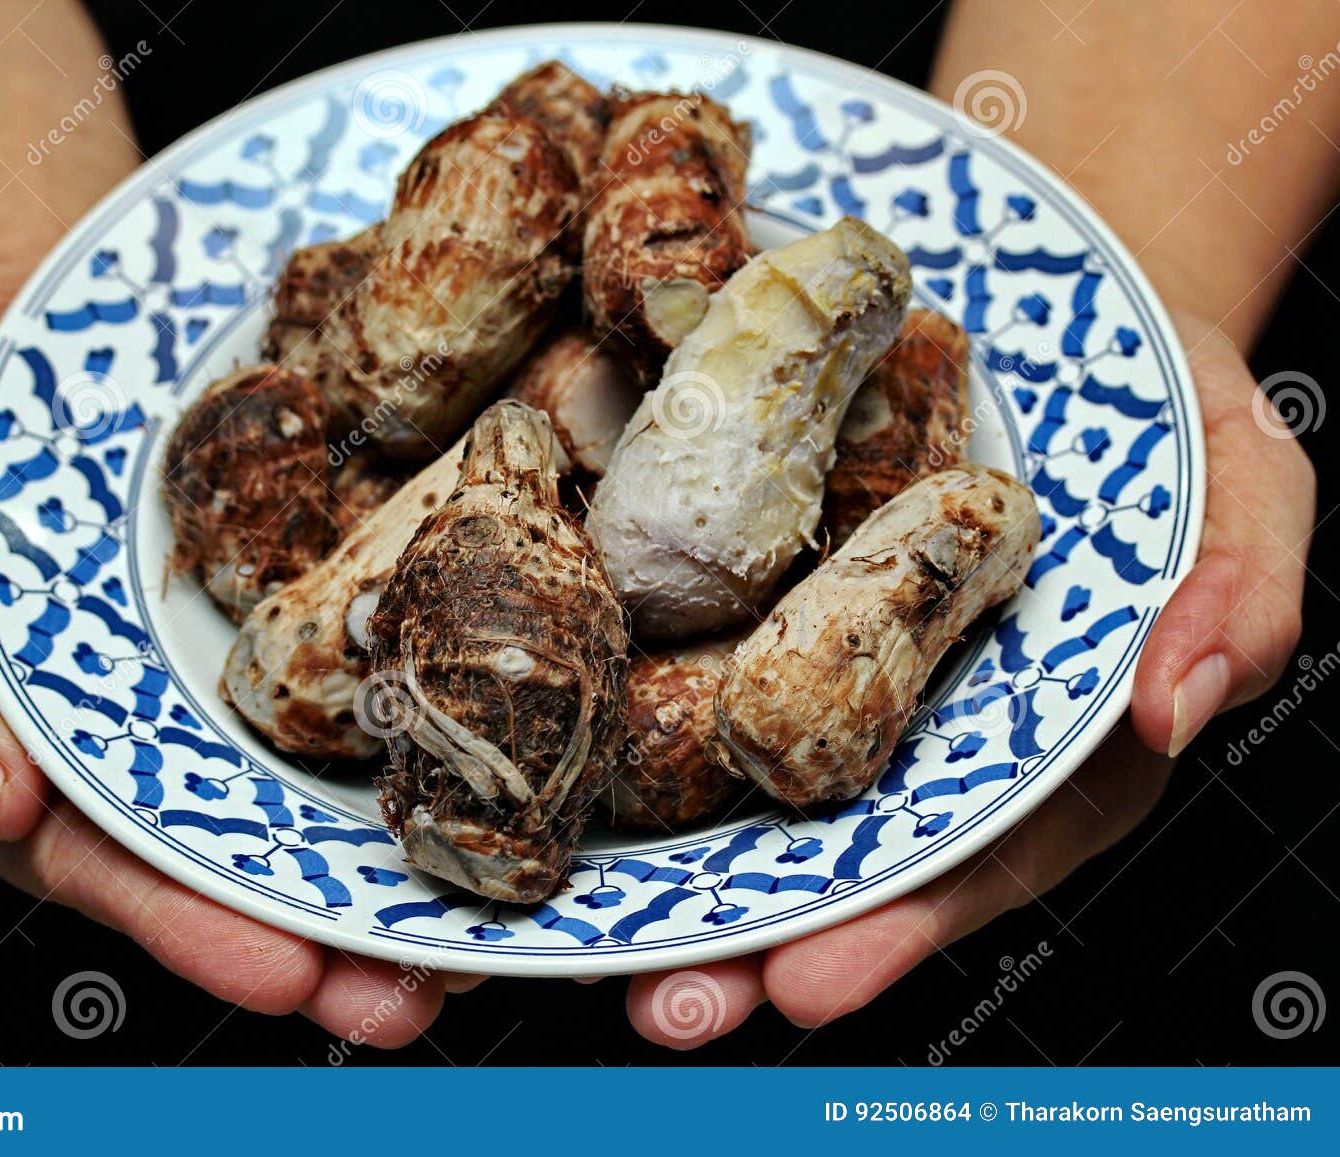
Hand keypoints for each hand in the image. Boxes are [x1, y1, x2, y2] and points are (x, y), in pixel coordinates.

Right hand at [0, 264, 450, 1048]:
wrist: (4, 287)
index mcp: (28, 747)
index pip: (115, 863)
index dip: (198, 928)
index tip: (287, 974)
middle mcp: (138, 728)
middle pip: (233, 856)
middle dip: (320, 941)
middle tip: (411, 998)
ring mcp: (215, 671)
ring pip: (305, 788)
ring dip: (386, 867)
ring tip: (467, 934)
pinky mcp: (279, 603)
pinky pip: (347, 672)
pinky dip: (411, 725)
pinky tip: (481, 766)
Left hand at [621, 308, 1314, 1047]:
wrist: (1030, 308)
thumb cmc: (1150, 407)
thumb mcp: (1242, 478)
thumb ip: (1236, 595)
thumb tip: (1169, 705)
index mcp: (1027, 740)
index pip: (958, 861)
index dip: (887, 930)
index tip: (808, 984)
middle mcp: (909, 723)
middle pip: (821, 854)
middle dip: (743, 939)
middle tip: (667, 1003)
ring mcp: (818, 664)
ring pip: (731, 782)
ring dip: (654, 858)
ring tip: (574, 927)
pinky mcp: (744, 595)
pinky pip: (677, 656)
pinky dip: (609, 708)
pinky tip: (539, 746)